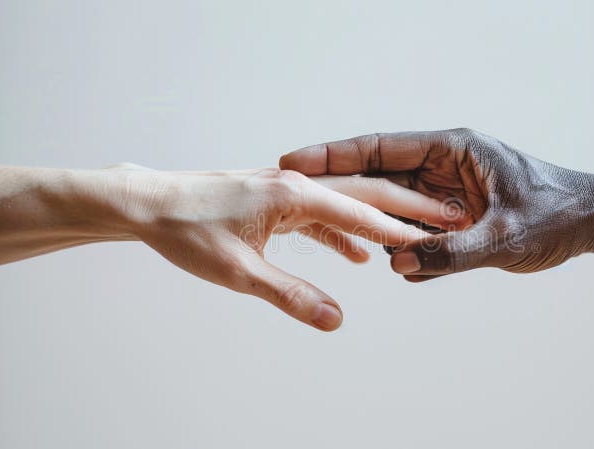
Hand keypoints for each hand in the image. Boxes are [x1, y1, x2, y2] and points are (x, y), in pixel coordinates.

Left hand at [121, 165, 458, 329]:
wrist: (148, 203)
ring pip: (344, 204)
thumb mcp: (240, 272)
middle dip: (406, 210)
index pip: (362, 211)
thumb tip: (335, 319)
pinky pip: (319, 216)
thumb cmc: (186, 231)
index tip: (439, 235)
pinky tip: (356, 255)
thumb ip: (291, 295)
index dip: (402, 229)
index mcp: (293, 193)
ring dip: (378, 223)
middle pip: (364, 195)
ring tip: (412, 238)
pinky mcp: (273, 201)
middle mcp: (295, 184)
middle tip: (446, 218)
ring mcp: (284, 190)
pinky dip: (342, 234)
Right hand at [280, 129, 593, 280]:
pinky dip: (393, 241)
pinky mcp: (450, 219)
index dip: (335, 154)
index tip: (295, 160)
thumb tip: (398, 264)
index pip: (381, 148)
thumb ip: (454, 252)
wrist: (590, 224)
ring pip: (389, 203)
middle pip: (375, 173)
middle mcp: (441, 168)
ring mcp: (443, 193)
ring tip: (316, 225)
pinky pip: (411, 230)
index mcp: (453, 150)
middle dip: (334, 183)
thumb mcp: (508, 235)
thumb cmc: (558, 214)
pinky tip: (376, 256)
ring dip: (361, 217)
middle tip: (286, 189)